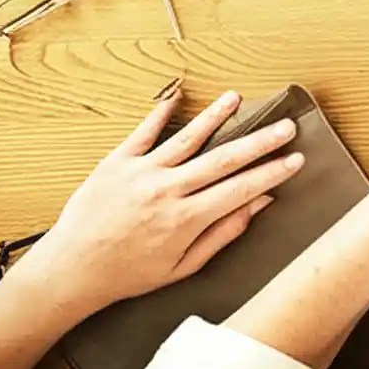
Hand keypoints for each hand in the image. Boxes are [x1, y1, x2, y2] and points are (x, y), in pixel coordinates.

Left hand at [13, 91, 303, 314]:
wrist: (72, 268)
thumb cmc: (131, 272)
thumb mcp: (183, 265)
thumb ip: (223, 233)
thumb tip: (259, 205)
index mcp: (186, 220)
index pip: (241, 189)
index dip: (272, 173)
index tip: (296, 159)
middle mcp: (167, 192)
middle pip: (223, 159)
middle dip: (259, 142)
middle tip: (286, 126)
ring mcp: (141, 173)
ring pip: (187, 138)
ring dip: (216, 116)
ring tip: (237, 98)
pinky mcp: (116, 162)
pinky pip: (143, 132)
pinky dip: (161, 113)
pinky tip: (178, 95)